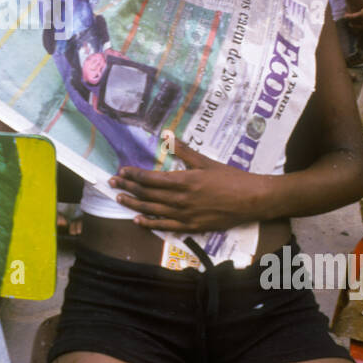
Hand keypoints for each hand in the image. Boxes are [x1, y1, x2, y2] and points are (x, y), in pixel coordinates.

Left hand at [109, 141, 274, 232]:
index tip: (121, 172)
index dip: (133, 175)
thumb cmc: (230, 178)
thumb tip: (167, 136)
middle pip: (147, 193)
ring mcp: (184, 215)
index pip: (150, 178)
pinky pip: (165, 226)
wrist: (251, 200)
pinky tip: (137, 220)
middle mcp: (180, 199)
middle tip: (111, 183)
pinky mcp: (191, 227)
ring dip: (133, 204)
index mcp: (183, 180)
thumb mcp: (206, 161)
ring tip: (118, 199)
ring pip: (152, 210)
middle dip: (127, 188)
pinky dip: (149, 223)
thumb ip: (184, 151)